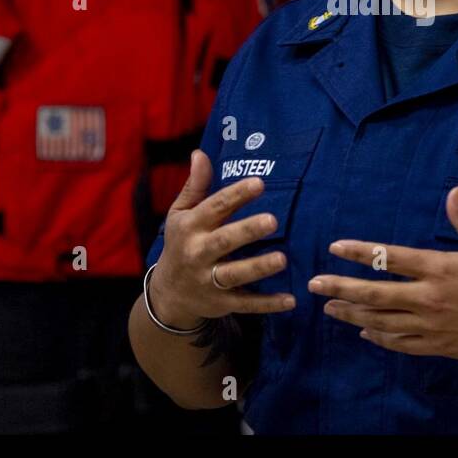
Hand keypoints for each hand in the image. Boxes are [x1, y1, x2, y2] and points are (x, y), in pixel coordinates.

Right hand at [150, 150, 295, 327]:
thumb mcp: (180, 214)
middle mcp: (198, 253)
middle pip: (224, 241)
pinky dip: (268, 304)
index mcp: (191, 227)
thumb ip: (194, 186)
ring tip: (282, 259)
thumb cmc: (181, 243)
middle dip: (247, 231)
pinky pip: (246, 304)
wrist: (168, 293)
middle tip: (272, 221)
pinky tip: (290, 300)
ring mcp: (209, 281)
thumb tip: (200, 153)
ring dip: (258, 268)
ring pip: (235, 274)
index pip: (214, 207)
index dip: (236, 195)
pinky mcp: (221, 303)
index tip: (259, 183)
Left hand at [310, 185, 457, 365]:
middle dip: (341, 287)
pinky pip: (400, 343)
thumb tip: (454, 191)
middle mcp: (428, 298)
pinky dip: (379, 337)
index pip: (390, 258)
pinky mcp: (437, 346)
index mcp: (440, 269)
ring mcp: (430, 325)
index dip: (360, 252)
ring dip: (351, 314)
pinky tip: (365, 332)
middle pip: (374, 294)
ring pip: (381, 321)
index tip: (335, 247)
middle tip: (314, 284)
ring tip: (329, 308)